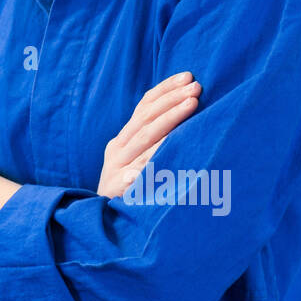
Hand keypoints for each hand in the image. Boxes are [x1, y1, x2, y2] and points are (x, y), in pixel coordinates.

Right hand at [97, 71, 201, 197]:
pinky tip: (172, 143)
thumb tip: (185, 112)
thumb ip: (153, 141)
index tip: (188, 76)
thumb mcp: (137, 162)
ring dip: (169, 120)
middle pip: (146, 119)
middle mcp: (117, 150)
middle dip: (172, 100)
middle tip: (196, 87)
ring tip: (191, 104)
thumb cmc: (131, 193)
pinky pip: (138, 170)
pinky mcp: (117, 189)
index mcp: (122, 140)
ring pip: (144, 139)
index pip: (143, 106)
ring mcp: (116, 168)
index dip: (165, 89)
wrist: (104, 225)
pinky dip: (153, 157)